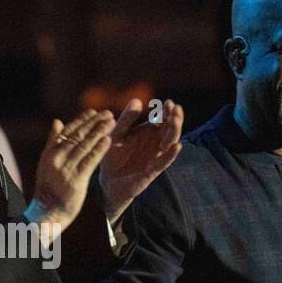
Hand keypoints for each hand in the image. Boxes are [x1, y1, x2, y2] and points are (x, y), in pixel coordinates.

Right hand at [28, 109, 114, 236]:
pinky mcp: (76, 180)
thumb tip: (57, 121)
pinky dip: (99, 149)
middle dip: (93, 123)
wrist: (47, 213)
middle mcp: (56, 159)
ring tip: (111, 122)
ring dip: (99, 132)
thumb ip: (52, 142)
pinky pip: (90, 161)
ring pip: (84, 146)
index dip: (81, 120)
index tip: (93, 112)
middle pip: (77, 136)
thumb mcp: (46, 163)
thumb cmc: (48, 188)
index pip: (67, 132)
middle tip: (107, 113)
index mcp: (49, 153)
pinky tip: (108, 140)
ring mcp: (66, 169)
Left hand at [99, 98, 183, 223]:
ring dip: (174, 132)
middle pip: (170, 129)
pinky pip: (163, 163)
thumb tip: (137, 100)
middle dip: (174, 118)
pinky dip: (171, 155)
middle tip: (176, 107)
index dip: (166, 111)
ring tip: (176, 120)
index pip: (162, 119)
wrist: (105, 182)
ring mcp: (155, 158)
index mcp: (148, 133)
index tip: (168, 102)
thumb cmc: (112, 157)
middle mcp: (155, 144)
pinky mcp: (151, 172)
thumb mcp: (116, 135)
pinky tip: (176, 146)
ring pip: (170, 143)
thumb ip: (126, 120)